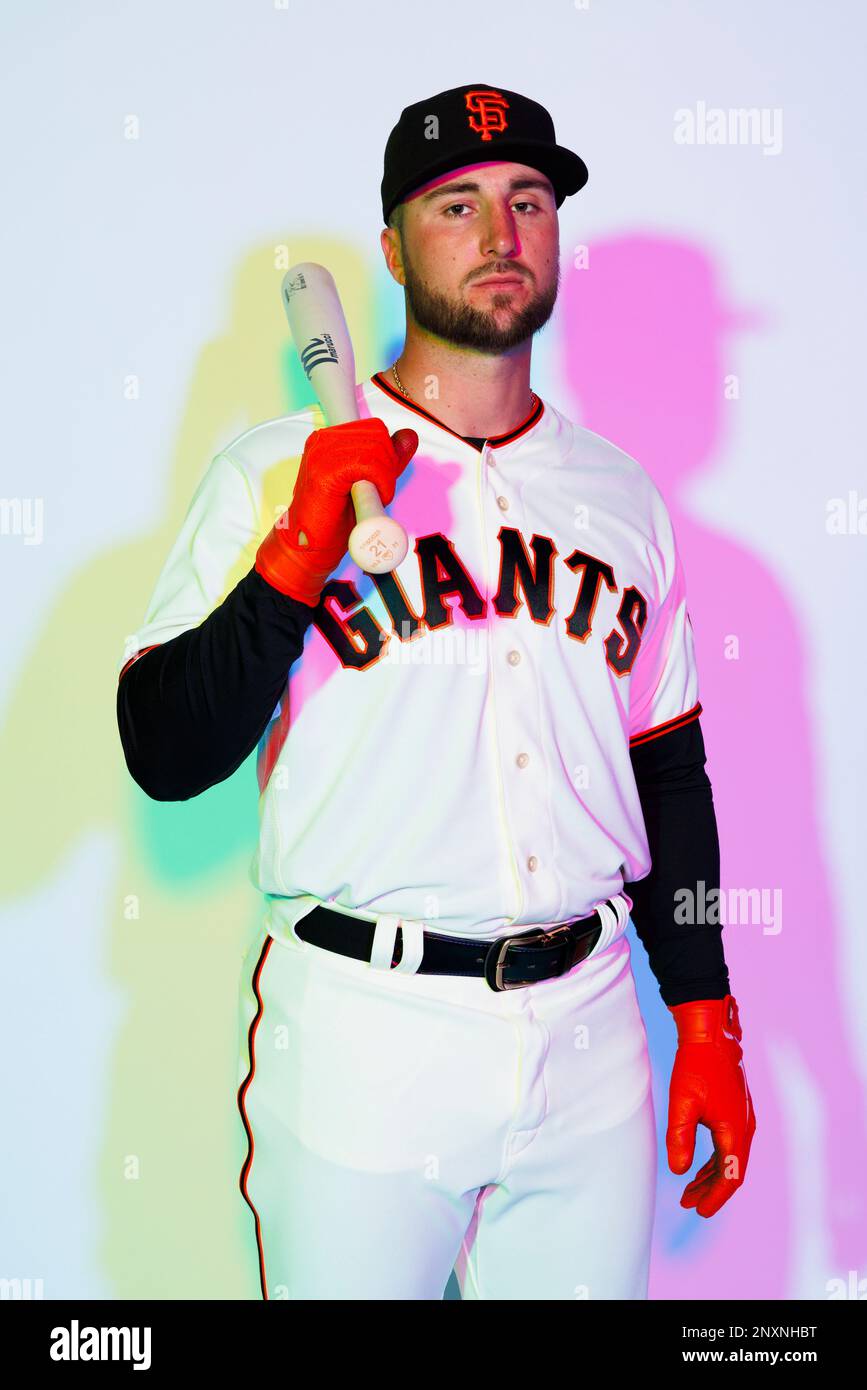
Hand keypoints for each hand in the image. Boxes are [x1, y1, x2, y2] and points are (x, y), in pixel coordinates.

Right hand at [255, 417, 418, 605]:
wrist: (309, 546)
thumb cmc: (335, 519)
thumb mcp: (369, 482)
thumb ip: (388, 459)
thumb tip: (409, 435)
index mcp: (330, 438)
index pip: (375, 429)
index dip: (386, 455)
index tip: (377, 480)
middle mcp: (323, 439)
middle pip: (379, 435)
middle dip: (387, 467)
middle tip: (374, 492)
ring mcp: (321, 452)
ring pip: (377, 448)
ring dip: (383, 478)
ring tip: (367, 497)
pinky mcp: (324, 470)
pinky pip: (369, 464)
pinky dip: (379, 483)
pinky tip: (365, 498)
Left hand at [666, 994, 755, 1216]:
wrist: (710, 1034)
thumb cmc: (696, 1067)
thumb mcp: (682, 1104)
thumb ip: (680, 1139)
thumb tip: (679, 1171)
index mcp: (736, 1131)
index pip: (730, 1177)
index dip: (715, 1197)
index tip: (699, 1212)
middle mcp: (745, 1128)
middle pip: (731, 1171)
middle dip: (711, 1191)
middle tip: (689, 1205)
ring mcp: (742, 1119)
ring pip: (729, 1159)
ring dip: (710, 1176)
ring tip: (689, 1191)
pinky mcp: (735, 1111)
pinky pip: (727, 1145)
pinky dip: (713, 1160)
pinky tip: (697, 1166)